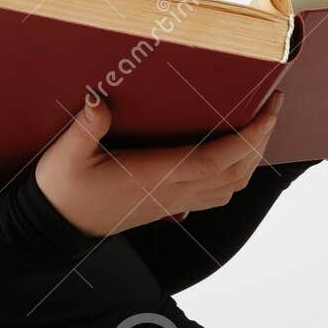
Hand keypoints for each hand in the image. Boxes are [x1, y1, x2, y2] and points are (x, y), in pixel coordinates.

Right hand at [34, 89, 285, 238]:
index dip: (250, 136)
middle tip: (272, 105)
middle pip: (235, 172)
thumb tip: (99, 100)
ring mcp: (173, 203)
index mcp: (156, 176)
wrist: (56, 227)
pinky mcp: (169, 206)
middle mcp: (172, 192)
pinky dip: (235, 174)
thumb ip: (84, 128)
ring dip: (252, 158)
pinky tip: (232, 156)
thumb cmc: (62, 188)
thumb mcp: (65, 156)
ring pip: (230, 186)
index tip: (269, 109)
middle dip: (261, 140)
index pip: (218, 159)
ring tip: (257, 126)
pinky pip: (216, 194)